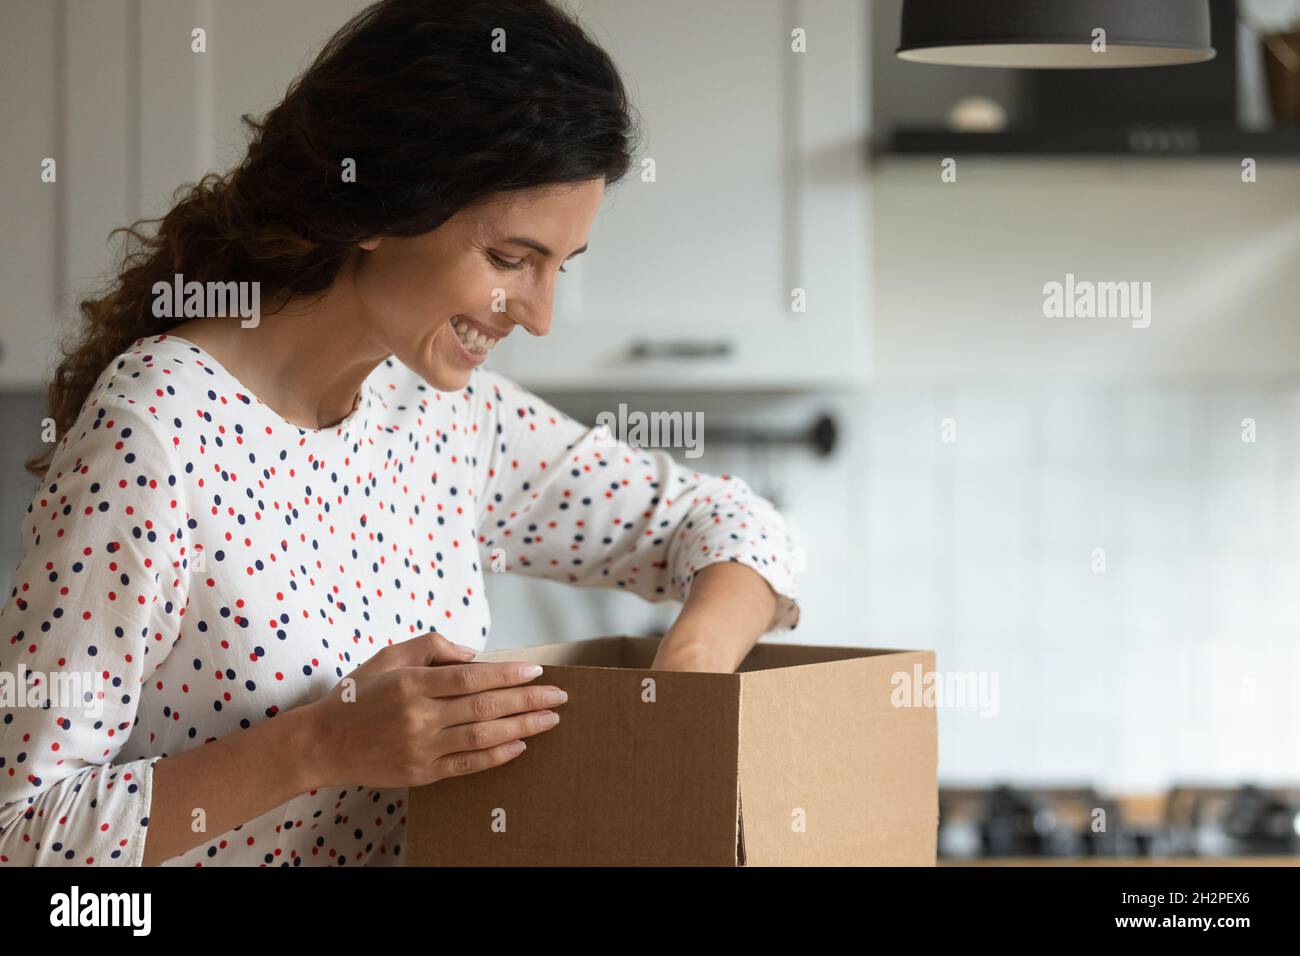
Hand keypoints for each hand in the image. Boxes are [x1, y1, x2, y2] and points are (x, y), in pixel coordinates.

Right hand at [300, 631, 566, 788]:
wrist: (322, 743)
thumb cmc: (358, 695)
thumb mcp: (390, 657)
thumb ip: (433, 647)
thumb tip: (476, 656)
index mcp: (412, 683)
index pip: (471, 678)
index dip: (507, 675)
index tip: (537, 673)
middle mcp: (418, 716)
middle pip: (485, 707)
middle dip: (527, 700)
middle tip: (559, 696)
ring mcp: (420, 748)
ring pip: (482, 737)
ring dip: (522, 727)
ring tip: (550, 720)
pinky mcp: (420, 773)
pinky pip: (467, 765)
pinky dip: (496, 757)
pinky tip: (521, 746)